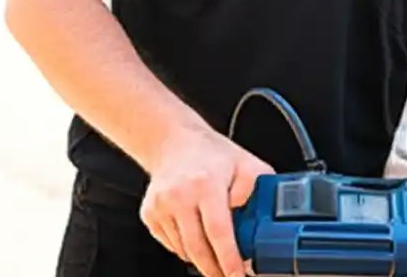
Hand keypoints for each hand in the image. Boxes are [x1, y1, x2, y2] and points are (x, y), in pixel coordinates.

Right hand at [139, 124, 274, 276]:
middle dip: (215, 269)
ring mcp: (161, 206)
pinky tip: (198, 239)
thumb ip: (257, 188)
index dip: (229, 258)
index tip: (237, 274)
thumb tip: (253, 216)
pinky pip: (171, 243)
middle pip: (198, 248)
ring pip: (184, 249)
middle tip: (228, 275)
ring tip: (217, 258)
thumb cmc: (212, 154)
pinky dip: (186, 248)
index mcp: (206, 184)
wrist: (174, 142)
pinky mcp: (150, 214)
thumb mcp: (247, 163)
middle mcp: (180, 196)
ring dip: (202, 259)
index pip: (218, 231)